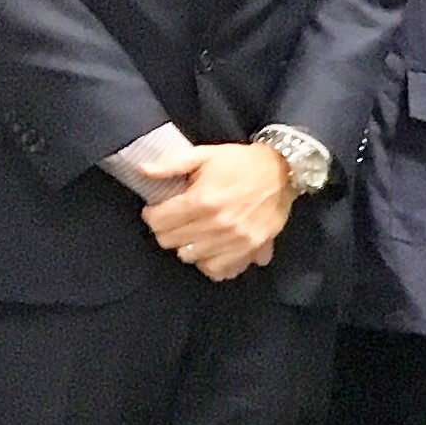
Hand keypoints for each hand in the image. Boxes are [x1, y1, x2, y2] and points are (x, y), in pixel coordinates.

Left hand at [139, 141, 297, 280]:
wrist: (283, 171)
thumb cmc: (241, 162)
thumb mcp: (205, 154)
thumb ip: (171, 163)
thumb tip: (143, 170)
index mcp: (202, 200)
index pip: (159, 221)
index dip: (152, 214)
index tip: (156, 210)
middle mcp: (217, 224)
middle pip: (170, 241)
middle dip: (165, 230)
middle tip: (173, 221)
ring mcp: (234, 240)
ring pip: (190, 257)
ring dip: (186, 246)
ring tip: (192, 234)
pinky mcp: (250, 249)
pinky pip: (218, 270)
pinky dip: (209, 263)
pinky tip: (209, 250)